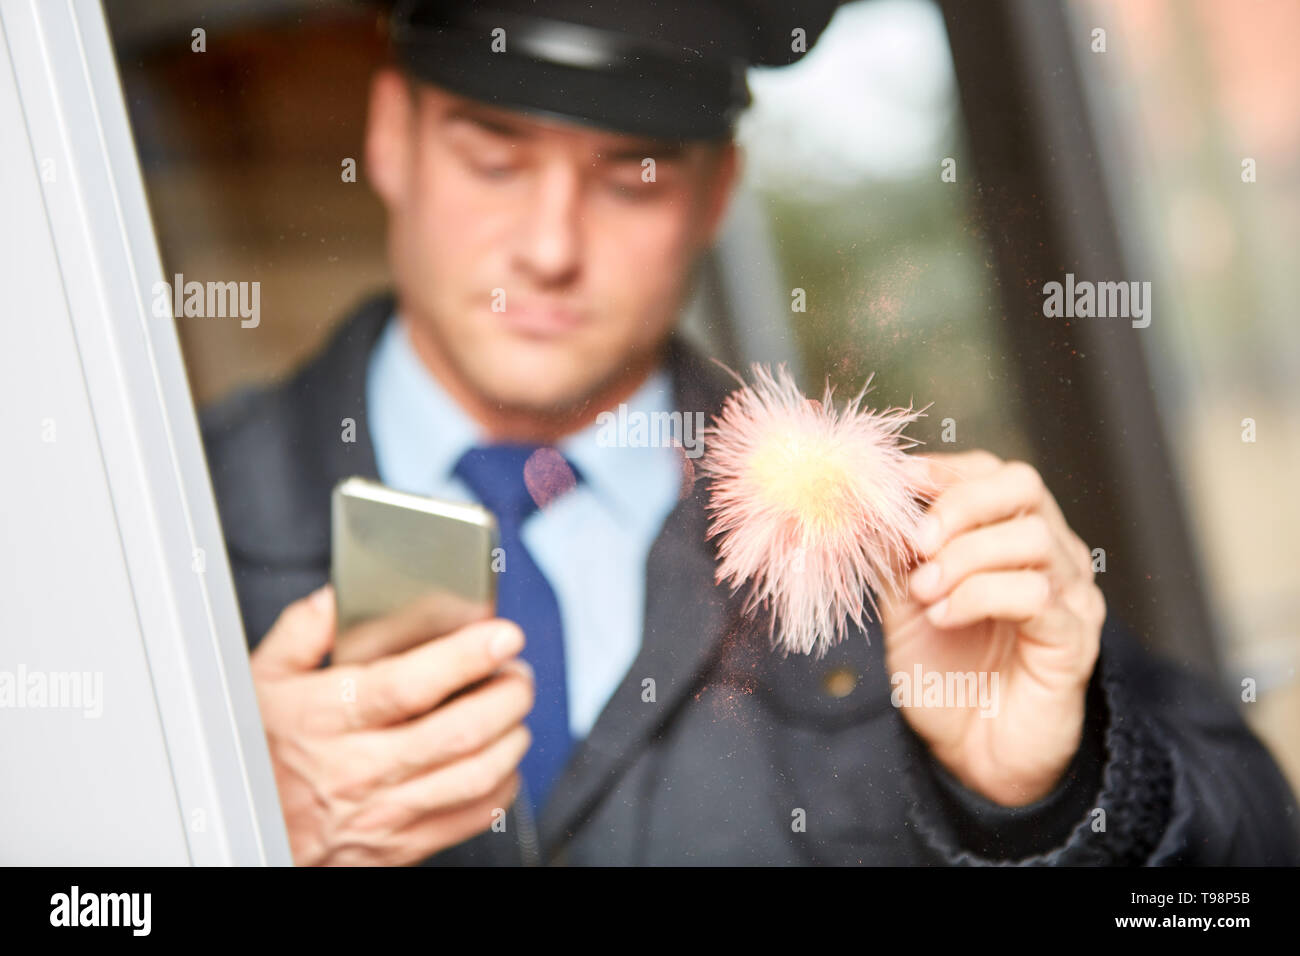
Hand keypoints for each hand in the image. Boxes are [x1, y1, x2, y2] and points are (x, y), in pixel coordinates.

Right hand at [250, 586, 533, 864]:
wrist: (246, 831)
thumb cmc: (257, 754)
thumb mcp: (260, 682)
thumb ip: (302, 631)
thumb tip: (340, 597)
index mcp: (326, 718)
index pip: (409, 685)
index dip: (465, 658)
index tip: (501, 636)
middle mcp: (359, 768)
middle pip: (459, 731)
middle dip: (507, 695)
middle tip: (516, 672)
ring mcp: (384, 812)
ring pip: (476, 775)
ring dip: (512, 737)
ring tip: (513, 709)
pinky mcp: (400, 846)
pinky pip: (472, 815)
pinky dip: (501, 784)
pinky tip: (498, 758)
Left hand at [880, 450, 1104, 805]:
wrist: (970, 751)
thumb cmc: (943, 670)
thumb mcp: (903, 600)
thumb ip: (893, 551)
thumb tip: (866, 501)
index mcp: (1011, 533)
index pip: (993, 472)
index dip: (944, 470)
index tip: (898, 483)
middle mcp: (1051, 553)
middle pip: (1022, 486)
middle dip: (958, 505)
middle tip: (916, 546)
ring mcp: (1070, 594)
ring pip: (1030, 538)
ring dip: (963, 559)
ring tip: (925, 595)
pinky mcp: (1074, 638)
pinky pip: (1036, 596)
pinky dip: (979, 597)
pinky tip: (945, 618)